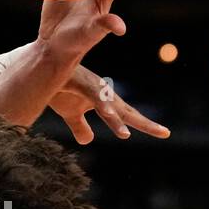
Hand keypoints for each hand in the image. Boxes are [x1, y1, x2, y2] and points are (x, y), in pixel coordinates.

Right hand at [48, 63, 169, 143]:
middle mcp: (103, 94)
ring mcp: (93, 88)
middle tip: (165, 133)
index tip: (165, 133)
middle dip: (145, 124)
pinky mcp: (80, 82)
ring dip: (116, 121)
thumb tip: (88, 141)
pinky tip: (106, 113)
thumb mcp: (69, 113)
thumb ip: (80, 127)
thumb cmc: (58, 87)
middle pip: (127, 112)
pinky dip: (99, 104)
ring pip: (108, 107)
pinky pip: (91, 96)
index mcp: (104, 101)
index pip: (129, 116)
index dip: (146, 124)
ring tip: (126, 135)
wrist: (42, 67)